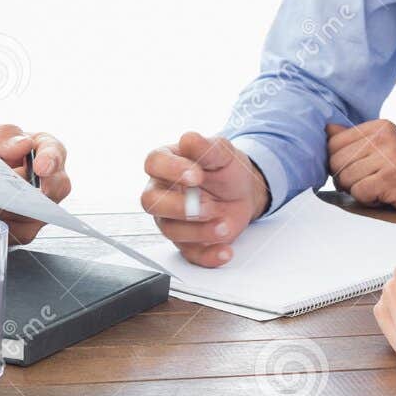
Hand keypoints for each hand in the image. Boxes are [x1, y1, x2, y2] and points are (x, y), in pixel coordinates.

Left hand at [0, 124, 70, 244]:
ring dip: (8, 212)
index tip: (41, 167)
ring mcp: (42, 207)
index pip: (56, 153)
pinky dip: (1, 227)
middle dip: (28, 193)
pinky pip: (21, 233)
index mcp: (46, 150)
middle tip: (3, 193)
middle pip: (54, 190)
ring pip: (36, 216)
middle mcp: (50, 181)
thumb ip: (5, 136)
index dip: (50, 160)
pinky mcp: (27, 227)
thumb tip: (22, 144)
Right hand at [140, 131, 269, 266]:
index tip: (196, 175)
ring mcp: (171, 219)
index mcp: (166, 164)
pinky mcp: (187, 242)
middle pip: (151, 202)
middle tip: (208, 205)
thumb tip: (189, 139)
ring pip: (171, 230)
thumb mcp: (223, 153)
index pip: (153, 163)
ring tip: (225, 224)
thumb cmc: (225, 169)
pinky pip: (190, 254)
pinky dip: (209, 256)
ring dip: (200, 231)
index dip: (171, 170)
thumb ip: (207, 147)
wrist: (244, 192)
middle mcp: (163, 192)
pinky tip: (225, 250)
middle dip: (180, 207)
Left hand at [326, 119, 395, 229]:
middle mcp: (384, 137)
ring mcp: (389, 157)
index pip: (334, 142)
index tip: (356, 170)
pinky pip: (359, 193)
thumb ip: (356, 140)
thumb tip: (328, 129)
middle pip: (336, 161)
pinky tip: (385, 196)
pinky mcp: (391, 178)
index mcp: (381, 127)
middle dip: (346, 179)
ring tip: (380, 188)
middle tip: (369, 183)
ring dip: (359, 191)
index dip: (339, 162)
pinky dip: (369, 200)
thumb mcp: (386, 148)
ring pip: (345, 179)